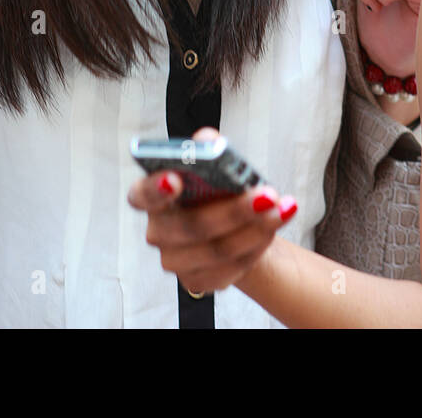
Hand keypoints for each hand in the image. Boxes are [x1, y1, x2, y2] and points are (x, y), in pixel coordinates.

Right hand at [127, 128, 296, 295]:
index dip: (155, 189)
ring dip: (255, 230)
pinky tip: (273, 227)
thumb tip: (208, 140)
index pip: (141, 194)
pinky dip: (257, 246)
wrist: (233, 225)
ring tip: (280, 209)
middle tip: (266, 195)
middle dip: (233, 211)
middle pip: (190, 226)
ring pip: (216, 250)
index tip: (175, 179)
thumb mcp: (212, 162)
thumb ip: (206, 147)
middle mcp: (158, 231)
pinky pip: (230, 268)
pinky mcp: (198, 281)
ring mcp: (175, 260)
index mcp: (152, 196)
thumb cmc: (215, 190)